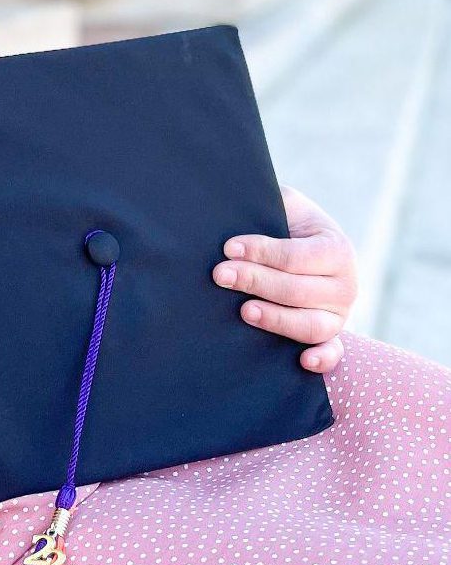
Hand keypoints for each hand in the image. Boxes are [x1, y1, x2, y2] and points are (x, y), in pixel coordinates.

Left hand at [212, 182, 357, 373]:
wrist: (297, 247)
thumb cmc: (282, 225)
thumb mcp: (282, 206)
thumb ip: (269, 204)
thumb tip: (233, 204)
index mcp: (336, 248)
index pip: (296, 255)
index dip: (261, 252)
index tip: (228, 248)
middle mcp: (345, 284)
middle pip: (299, 290)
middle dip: (256, 281)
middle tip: (220, 275)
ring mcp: (339, 314)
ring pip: (311, 324)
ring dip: (277, 319)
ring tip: (244, 310)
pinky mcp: (330, 335)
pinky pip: (333, 351)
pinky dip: (324, 359)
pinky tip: (302, 361)